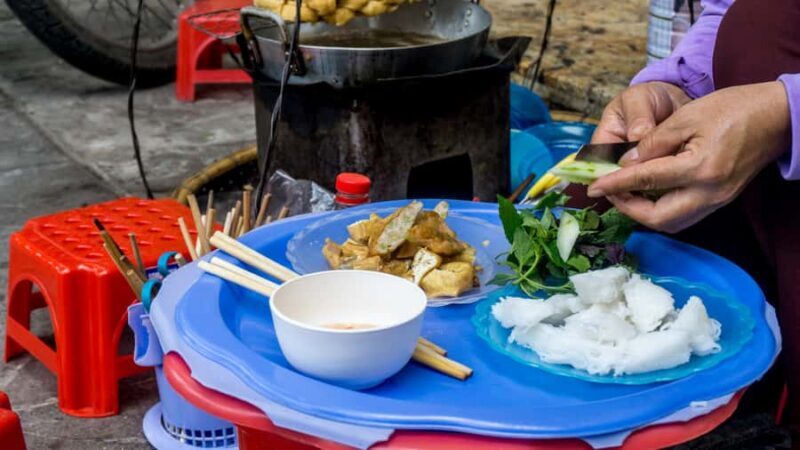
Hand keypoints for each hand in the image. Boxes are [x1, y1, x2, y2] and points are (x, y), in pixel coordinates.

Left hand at [587, 81, 790, 232]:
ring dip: (644, 213)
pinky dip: (661, 210)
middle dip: (629, 209)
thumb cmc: (732, 109)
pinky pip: (684, 216)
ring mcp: (717, 201)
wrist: (776, 117)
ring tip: (626, 193)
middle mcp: (709, 193)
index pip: (646, 181)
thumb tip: (625, 164)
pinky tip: (648, 194)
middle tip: (610, 191)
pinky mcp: (720, 201)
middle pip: (658, 219)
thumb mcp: (686, 116)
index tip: (593, 186)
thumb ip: (652, 143)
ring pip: (671, 223)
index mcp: (700, 168)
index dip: (615, 184)